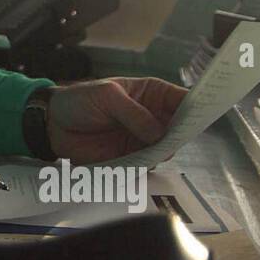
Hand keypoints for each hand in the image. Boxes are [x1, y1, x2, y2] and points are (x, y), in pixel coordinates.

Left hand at [46, 77, 186, 162]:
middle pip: (179, 127)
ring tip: (154, 151)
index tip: (206, 113)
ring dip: (163, 152)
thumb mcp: (107, 96)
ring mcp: (142, 138)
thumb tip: (159, 133)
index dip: (196, 105)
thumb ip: (133, 113)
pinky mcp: (131, 158)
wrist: (53, 124)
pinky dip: (147, 166)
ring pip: (166, 149)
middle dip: (181, 133)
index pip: (181, 99)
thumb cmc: (79, 101)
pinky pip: (147, 164)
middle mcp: (151, 117)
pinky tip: (142, 163)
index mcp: (150, 94)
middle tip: (176, 138)